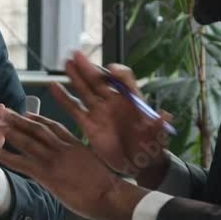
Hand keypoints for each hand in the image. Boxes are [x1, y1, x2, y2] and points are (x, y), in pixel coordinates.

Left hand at [0, 109, 147, 219]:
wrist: (110, 194)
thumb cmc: (107, 185)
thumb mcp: (94, 163)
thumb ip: (81, 158)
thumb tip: (75, 163)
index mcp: (75, 143)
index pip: (54, 126)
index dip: (38, 118)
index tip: (28, 114)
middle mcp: (63, 147)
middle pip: (37, 128)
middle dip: (19, 119)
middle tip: (4, 112)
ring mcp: (54, 159)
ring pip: (28, 141)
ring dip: (10, 131)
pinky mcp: (47, 174)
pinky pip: (22, 163)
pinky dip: (8, 156)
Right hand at [52, 51, 173, 187]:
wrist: (139, 165)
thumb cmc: (151, 148)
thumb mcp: (158, 137)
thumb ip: (159, 126)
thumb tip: (166, 115)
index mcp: (132, 102)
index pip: (125, 80)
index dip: (118, 73)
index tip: (111, 70)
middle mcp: (114, 103)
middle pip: (100, 80)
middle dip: (89, 68)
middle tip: (77, 54)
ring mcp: (100, 112)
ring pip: (85, 90)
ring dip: (76, 76)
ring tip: (67, 63)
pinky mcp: (88, 125)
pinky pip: (74, 109)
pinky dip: (64, 98)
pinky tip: (54, 87)